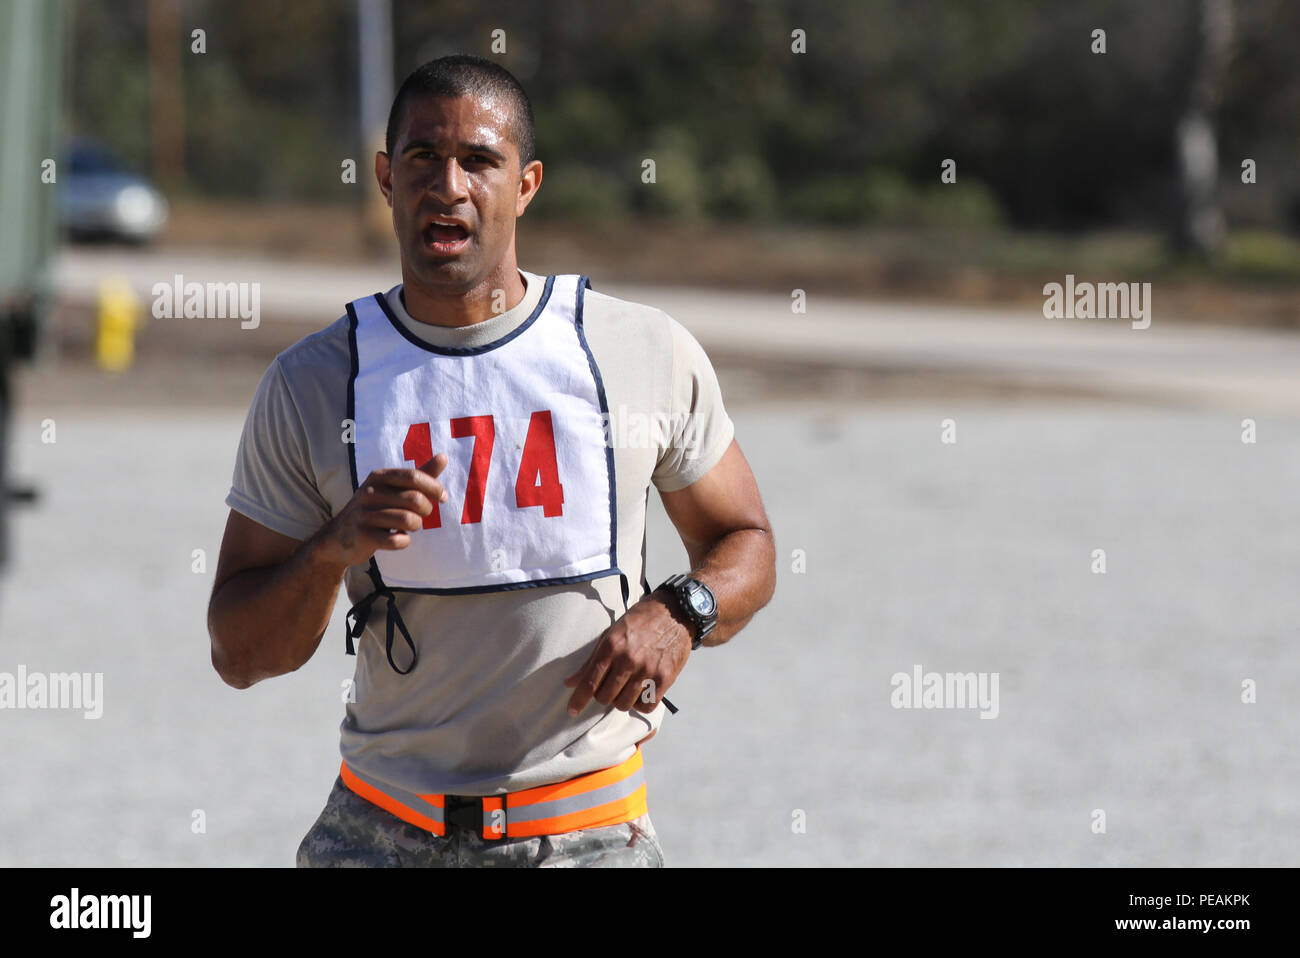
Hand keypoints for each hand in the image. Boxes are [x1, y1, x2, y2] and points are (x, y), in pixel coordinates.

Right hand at [315, 455, 449, 567]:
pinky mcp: (362, 535)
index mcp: (378, 477)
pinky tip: (397, 539)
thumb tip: (444, 456)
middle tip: (421, 515)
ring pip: (408, 520)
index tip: (443, 498)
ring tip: (407, 527)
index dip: (434, 487)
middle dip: (426, 509)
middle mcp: (369, 492)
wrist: (339, 537)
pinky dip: (403, 541)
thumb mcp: (394, 489)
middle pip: (415, 499)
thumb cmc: (376, 510)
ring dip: (415, 526)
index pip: (413, 476)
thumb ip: (420, 475)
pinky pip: (397, 541)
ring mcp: (363, 514)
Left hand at [563, 589, 693, 715]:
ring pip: (624, 704)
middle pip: (605, 697)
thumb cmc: (641, 621)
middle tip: (610, 685)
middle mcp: (628, 659)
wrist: (676, 612)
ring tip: (626, 687)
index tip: (572, 710)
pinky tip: (640, 692)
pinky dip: (640, 703)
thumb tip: (570, 682)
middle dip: (603, 695)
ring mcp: (647, 670)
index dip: (578, 700)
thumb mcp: (612, 633)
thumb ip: (591, 660)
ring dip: (621, 700)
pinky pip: (646, 706)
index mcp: (612, 646)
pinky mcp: (664, 678)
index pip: (590, 681)